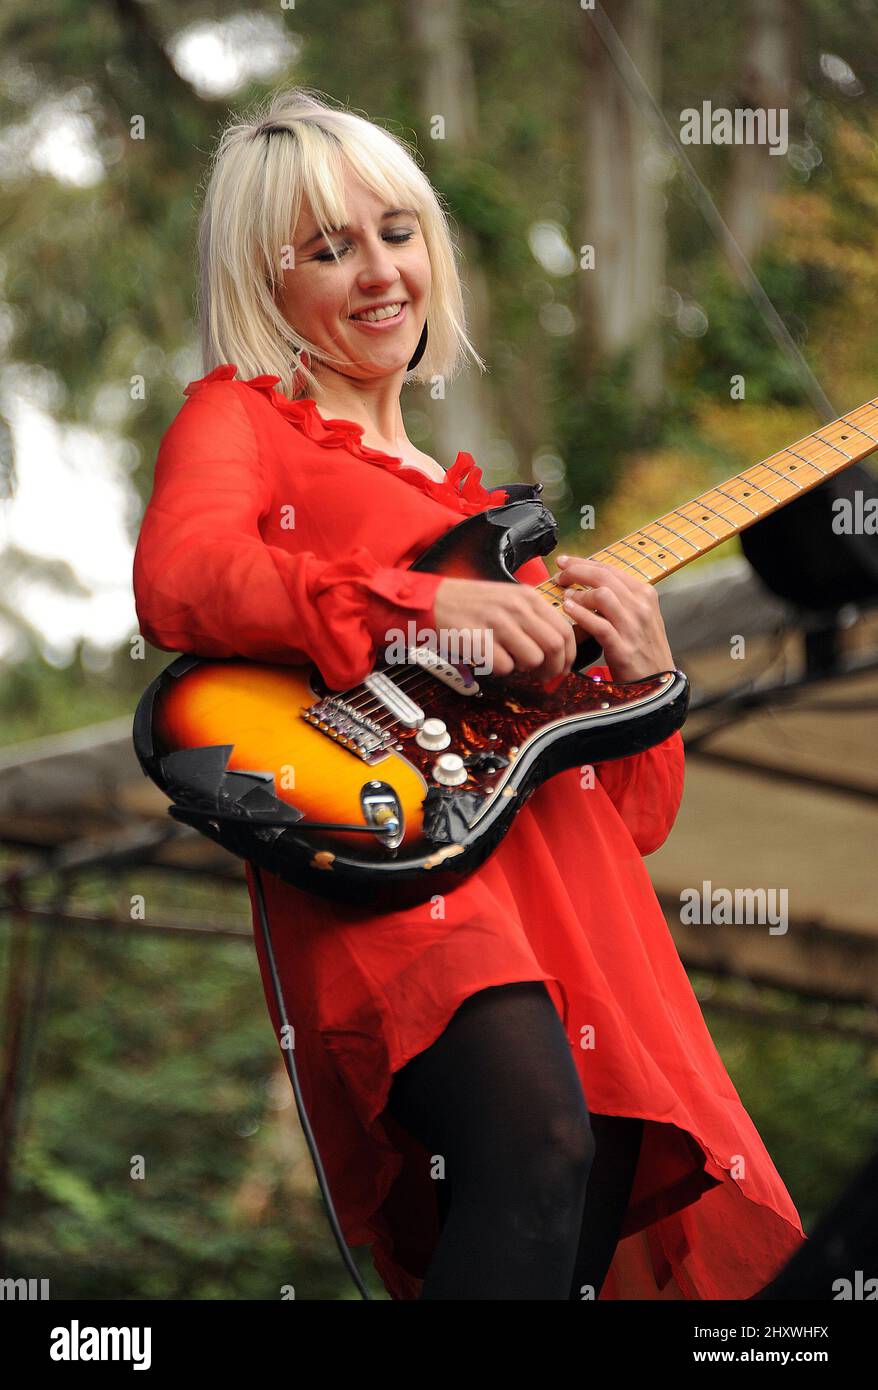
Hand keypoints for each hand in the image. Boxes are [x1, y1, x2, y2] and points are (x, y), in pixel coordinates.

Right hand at [432, 576, 577, 684]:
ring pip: (533, 659)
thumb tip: (556, 649)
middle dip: (553, 668)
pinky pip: (505, 667)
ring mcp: (498, 623)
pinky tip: (490, 658)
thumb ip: (532, 618)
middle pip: (554, 646)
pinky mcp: (480, 640)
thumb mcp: (507, 598)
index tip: (563, 668)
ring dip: (525, 669)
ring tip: (510, 661)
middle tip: (543, 676)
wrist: (432, 600)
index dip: (569, 655)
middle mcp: (516, 607)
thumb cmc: (470, 604)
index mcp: (527, 597)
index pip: (564, 630)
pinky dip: (501, 669)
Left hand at [554, 555, 673, 681]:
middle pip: (603, 576)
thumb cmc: (643, 649)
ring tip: (565, 596)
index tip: (564, 561)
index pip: (610, 569)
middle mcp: (641, 606)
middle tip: (559, 575)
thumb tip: (590, 583)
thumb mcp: (639, 617)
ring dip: (578, 592)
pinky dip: (580, 614)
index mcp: (645, 594)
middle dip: (576, 571)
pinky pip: (598, 624)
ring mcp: (633, 626)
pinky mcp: (623, 647)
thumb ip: (620, 598)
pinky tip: (567, 609)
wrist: (658, 681)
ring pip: (601, 595)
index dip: (583, 562)